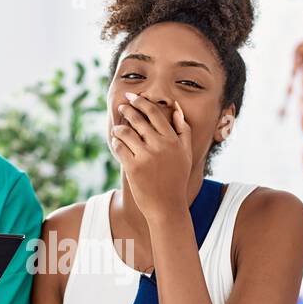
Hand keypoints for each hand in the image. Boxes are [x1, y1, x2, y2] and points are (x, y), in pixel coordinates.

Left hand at [110, 92, 193, 221]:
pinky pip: (120, 148)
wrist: (167, 206)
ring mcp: (146, 156)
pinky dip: (116, 143)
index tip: (132, 97)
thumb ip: (183, 130)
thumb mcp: (186, 154)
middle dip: (128, 110)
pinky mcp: (133, 167)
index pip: (155, 113)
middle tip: (122, 106)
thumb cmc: (176, 179)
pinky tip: (116, 143)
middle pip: (139, 119)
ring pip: (126, 132)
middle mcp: (160, 145)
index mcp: (173, 140)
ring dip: (119, 127)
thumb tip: (176, 109)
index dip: (141, 102)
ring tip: (117, 128)